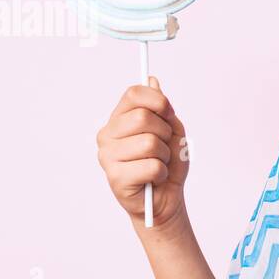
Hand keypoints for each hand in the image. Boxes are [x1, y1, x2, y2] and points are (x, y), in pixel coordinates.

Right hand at [95, 77, 188, 228]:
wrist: (166, 199)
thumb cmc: (167, 164)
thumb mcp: (172, 131)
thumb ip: (162, 108)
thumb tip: (152, 80)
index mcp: (119, 118)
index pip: (134, 94)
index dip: (158, 101)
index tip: (169, 114)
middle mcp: (107, 134)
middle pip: (143, 117)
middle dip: (165, 134)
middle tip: (163, 148)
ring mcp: (107, 156)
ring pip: (149, 143)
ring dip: (164, 156)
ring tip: (158, 164)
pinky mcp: (115, 178)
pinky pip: (152, 166)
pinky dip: (162, 173)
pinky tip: (153, 179)